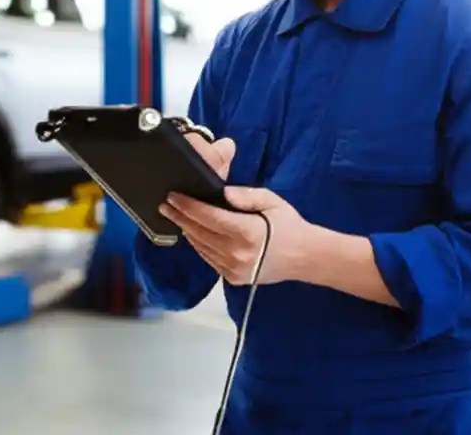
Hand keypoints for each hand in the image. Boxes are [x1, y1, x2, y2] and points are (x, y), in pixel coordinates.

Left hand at [161, 185, 314, 286]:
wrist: (305, 257)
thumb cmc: (288, 225)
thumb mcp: (271, 201)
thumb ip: (245, 196)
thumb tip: (220, 193)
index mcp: (247, 232)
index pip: (208, 217)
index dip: (187, 206)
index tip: (172, 196)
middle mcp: (236, 253)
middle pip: (199, 232)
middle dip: (180, 217)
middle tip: (165, 205)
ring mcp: (233, 269)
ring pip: (200, 247)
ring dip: (186, 230)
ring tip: (175, 216)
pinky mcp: (233, 278)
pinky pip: (208, 259)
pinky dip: (198, 245)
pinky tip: (192, 233)